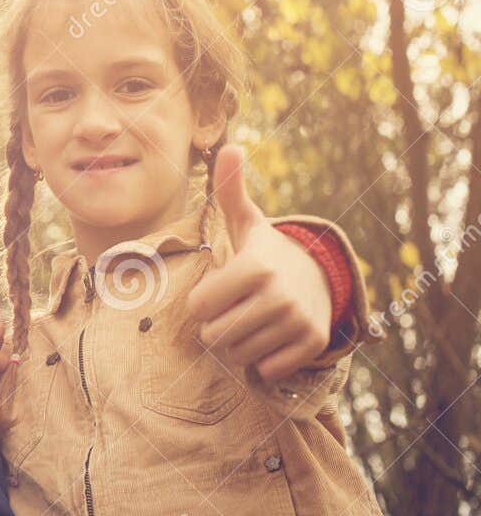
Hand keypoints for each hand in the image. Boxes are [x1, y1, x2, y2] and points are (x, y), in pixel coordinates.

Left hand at [186, 145, 332, 380]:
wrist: (317, 277)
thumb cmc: (264, 251)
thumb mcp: (245, 221)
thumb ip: (229, 189)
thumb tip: (230, 146)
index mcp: (254, 266)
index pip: (198, 307)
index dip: (201, 301)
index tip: (217, 289)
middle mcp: (279, 296)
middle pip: (214, 335)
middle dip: (216, 325)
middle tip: (233, 307)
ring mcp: (298, 322)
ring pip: (237, 354)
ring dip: (237, 341)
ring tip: (251, 319)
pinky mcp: (311, 345)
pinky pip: (264, 369)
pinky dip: (262, 358)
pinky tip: (270, 335)